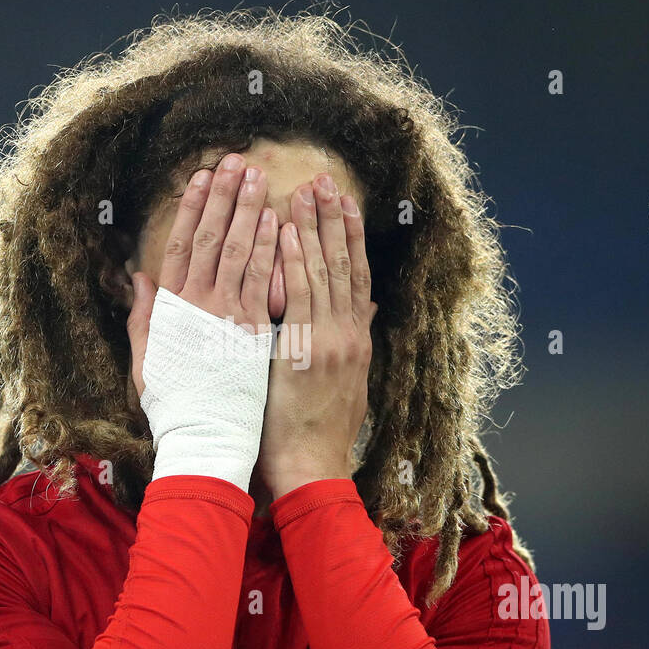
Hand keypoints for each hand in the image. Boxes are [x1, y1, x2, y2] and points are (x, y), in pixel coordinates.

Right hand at [127, 155, 278, 395]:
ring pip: (237, 251)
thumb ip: (145, 315)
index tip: (201, 177)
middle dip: (223, 196)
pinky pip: (261, 280)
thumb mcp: (146, 358)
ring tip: (257, 177)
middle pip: (209, 238)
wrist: (202, 434)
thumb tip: (141, 277)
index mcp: (171, 307)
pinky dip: (267, 248)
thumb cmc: (175, 401)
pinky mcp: (252, 328)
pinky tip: (275, 220)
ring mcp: (226, 314)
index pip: (180, 244)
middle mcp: (197, 303)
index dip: (191, 208)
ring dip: (248, 210)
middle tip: (235, 161)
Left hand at [257, 174, 376, 499]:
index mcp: (356, 341)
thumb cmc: (318, 434)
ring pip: (325, 271)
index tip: (345, 202)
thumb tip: (364, 311)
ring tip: (307, 189)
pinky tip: (284, 230)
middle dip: (335, 218)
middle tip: (325, 179)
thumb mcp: (349, 385)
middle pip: (346, 264)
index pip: (357, 277)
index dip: (352, 237)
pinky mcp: (306, 349)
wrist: (313, 469)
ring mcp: (331, 340)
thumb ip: (354, 344)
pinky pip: (299, 295)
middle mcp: (349, 334)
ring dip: (314, 227)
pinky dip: (293, 260)